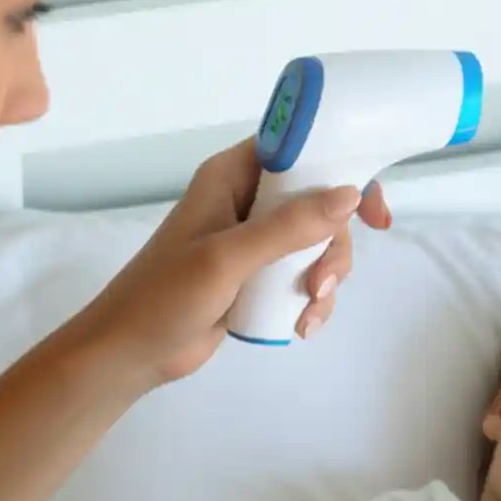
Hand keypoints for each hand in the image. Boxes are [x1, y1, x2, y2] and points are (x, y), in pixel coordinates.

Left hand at [63, 139, 390, 388]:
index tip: (369, 208)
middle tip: (323, 281)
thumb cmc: (165, 296)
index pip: (298, 147)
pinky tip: (303, 325)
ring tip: (309, 309)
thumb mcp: (227, 258)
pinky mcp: (256, 277)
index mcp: (230, 176)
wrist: (131, 353)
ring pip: (318, 242)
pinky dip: (313, 298)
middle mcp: (245, 200)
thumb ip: (287, 227)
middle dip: (333, 244)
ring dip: (326, 277)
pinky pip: (303, 275)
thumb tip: (350, 195)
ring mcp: (252, 240)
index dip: (340, 166)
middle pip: (319, 201)